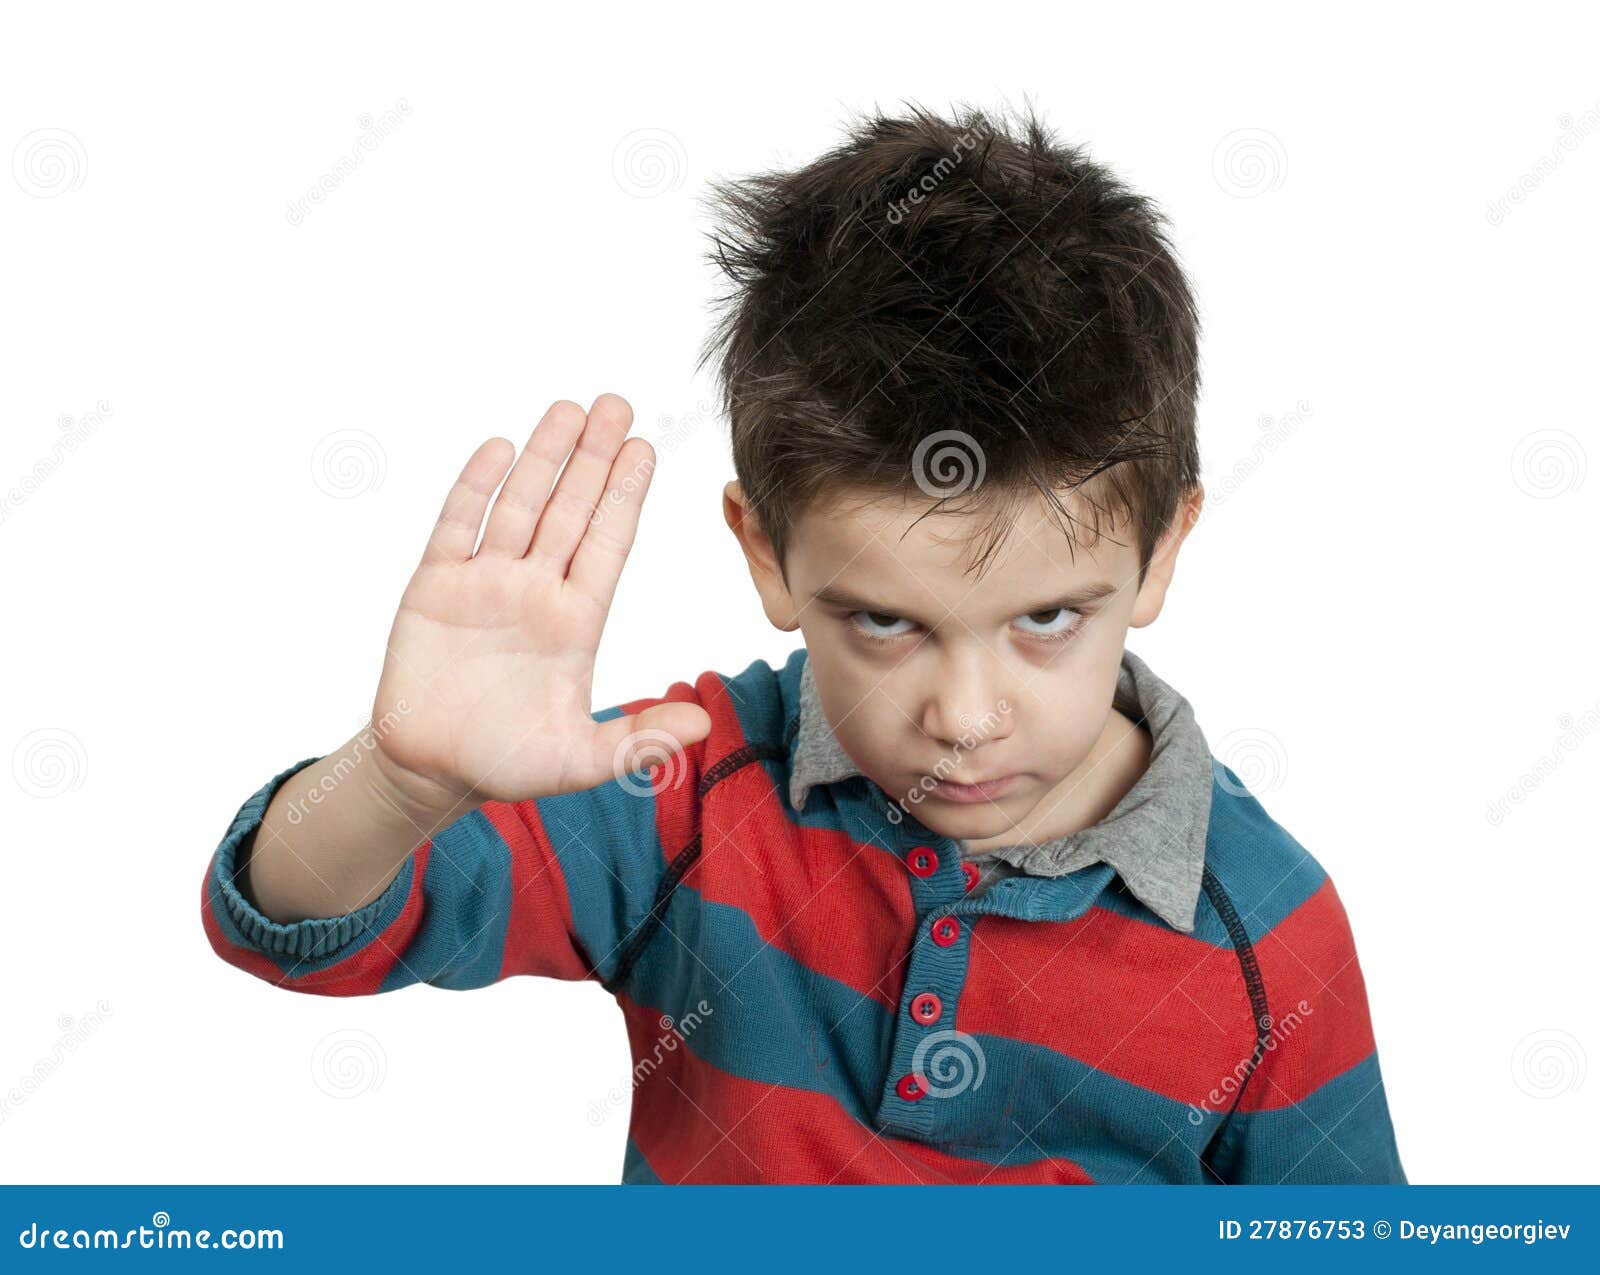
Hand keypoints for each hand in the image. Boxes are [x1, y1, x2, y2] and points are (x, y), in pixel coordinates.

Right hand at [367, 394, 711, 815]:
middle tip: (617, 404)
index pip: (607, 543)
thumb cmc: (508, 764)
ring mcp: (485, 583)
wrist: (432, 770)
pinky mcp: (434, 588)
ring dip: (543, 457)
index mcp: (576, 621)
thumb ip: (637, 741)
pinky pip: (458, 527)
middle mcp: (536, 591)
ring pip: (519, 505)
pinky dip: (476, 488)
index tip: (645, 448)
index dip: (625, 495)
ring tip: (568, 408)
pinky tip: (500, 447)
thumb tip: (702, 727)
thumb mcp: (581, 761)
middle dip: (594, 458)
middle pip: (570, 510)